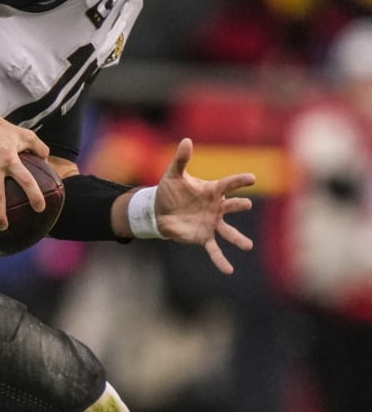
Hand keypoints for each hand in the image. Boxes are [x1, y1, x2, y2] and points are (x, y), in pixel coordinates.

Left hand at [154, 138, 255, 273]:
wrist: (159, 209)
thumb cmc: (170, 190)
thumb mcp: (173, 174)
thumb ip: (181, 159)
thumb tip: (186, 140)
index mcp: (212, 191)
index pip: (228, 184)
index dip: (239, 181)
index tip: (251, 178)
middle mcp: (216, 208)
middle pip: (230, 207)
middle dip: (237, 205)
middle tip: (245, 205)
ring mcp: (211, 224)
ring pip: (228, 232)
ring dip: (238, 239)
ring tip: (248, 246)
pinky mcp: (203, 237)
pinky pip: (214, 249)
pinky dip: (220, 260)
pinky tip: (229, 270)